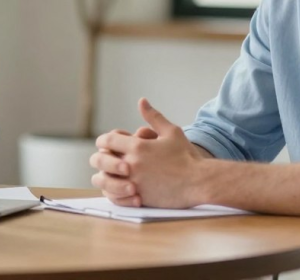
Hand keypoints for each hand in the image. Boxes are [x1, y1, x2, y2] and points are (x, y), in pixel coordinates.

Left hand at [91, 98, 206, 208]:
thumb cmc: (186, 156)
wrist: (199, 182)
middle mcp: (131, 164)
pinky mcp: (138, 198)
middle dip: (100, 158)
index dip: (103, 141)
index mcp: (137, 147)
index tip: (105, 144)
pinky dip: (112, 193)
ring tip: (108, 175)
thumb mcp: (171, 131)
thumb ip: (153, 117)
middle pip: (100, 160)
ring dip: (103, 176)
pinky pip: (114, 197)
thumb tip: (142, 101)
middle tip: (103, 159)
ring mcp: (133, 183)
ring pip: (103, 180)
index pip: (107, 141)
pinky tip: (117, 189)